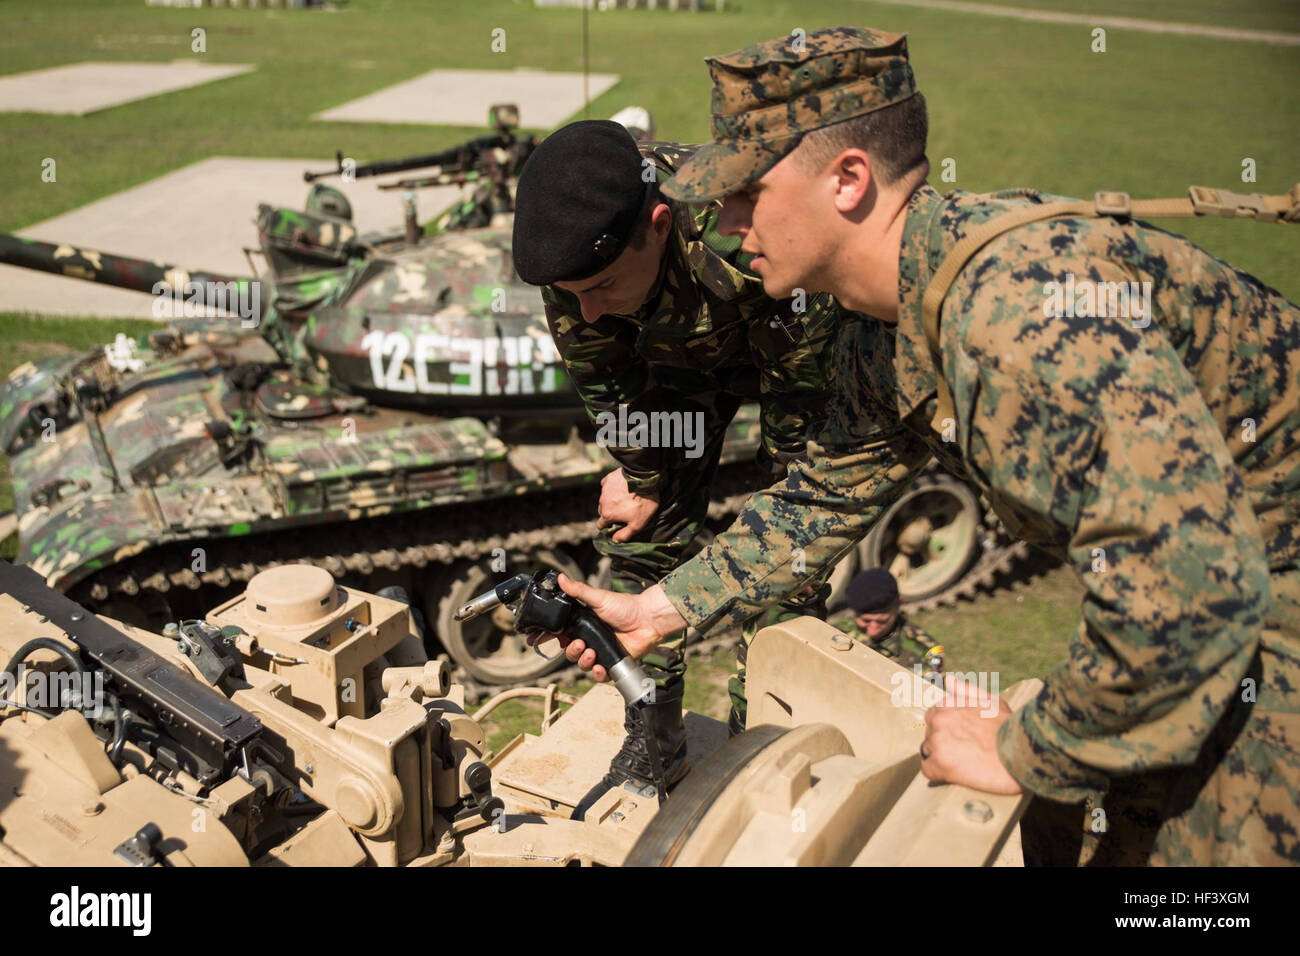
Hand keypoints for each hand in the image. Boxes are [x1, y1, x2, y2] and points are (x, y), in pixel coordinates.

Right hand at [526, 576, 684, 682]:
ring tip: (591, 652)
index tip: (533, 641)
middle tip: (578, 643)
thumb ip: (578, 591)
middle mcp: (589, 639)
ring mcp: (600, 652)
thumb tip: (561, 578)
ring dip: (582, 660)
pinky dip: (597, 673)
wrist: (647, 618)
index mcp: (582, 625)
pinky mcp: (612, 663)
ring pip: (581, 664)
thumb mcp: (598, 598)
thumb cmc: (625, 606)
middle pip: (569, 652)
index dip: (545, 638)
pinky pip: (599, 675)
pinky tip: (599, 666)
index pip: (559, 633)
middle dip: (570, 651)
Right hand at [596, 469, 658, 542]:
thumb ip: (625, 535)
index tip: (615, 524)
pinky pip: (607, 486)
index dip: (607, 526)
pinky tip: (622, 488)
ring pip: (604, 499)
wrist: (644, 479)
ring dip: (611, 500)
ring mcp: (605, 489)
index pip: (600, 525)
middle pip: (602, 511)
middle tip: (623, 511)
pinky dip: (612, 488)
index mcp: (608, 514)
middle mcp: (602, 502)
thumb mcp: (638, 524)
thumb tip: (615, 540)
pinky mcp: (609, 479)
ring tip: (624, 498)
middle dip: (610, 513)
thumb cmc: (643, 502)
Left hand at [920, 674, 1023, 794]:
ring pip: (928, 753)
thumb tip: (948, 681)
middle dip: (943, 744)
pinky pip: (928, 771)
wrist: (1023, 755)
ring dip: (942, 759)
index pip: (933, 717)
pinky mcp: (940, 764)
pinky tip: (958, 775)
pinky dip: (940, 775)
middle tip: (967, 753)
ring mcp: (937, 742)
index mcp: (948, 704)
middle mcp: (938, 720)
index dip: (948, 730)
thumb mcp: (993, 702)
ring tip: (966, 764)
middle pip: (929, 735)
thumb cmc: (1010, 729)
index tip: (963, 739)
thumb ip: (967, 691)